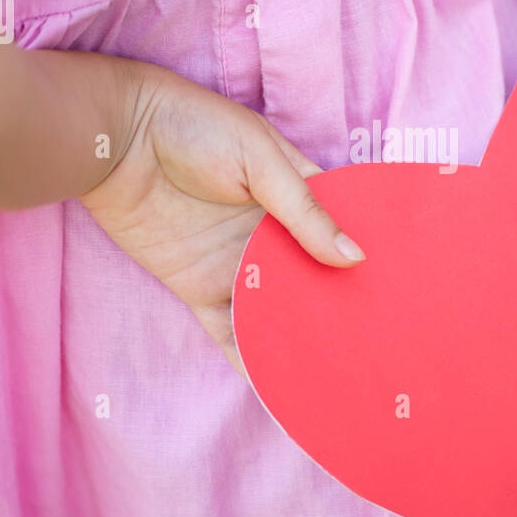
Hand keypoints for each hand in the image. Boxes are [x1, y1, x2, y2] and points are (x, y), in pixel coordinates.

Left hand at [79, 64, 364, 373]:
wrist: (114, 142)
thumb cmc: (191, 128)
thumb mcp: (258, 158)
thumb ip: (304, 211)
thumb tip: (354, 257)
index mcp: (295, 194)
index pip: (341, 231)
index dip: (366, 259)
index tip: (401, 294)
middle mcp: (272, 235)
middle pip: (314, 281)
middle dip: (341, 311)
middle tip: (380, 350)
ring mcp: (237, 265)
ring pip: (278, 313)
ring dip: (301, 341)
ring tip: (338, 380)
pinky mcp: (200, 288)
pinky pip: (231, 332)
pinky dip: (251, 359)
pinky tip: (277, 388)